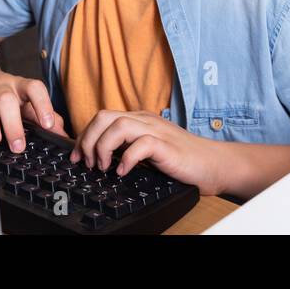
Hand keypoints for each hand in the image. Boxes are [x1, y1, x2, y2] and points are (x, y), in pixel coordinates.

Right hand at [0, 58, 66, 151]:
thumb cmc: (13, 95)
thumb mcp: (30, 103)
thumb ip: (47, 118)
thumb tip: (63, 136)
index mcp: (23, 87)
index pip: (35, 89)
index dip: (42, 105)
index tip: (47, 124)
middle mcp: (5, 87)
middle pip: (7, 100)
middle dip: (13, 124)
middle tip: (18, 146)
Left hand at [71, 109, 225, 194]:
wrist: (213, 164)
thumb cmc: (182, 160)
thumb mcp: (149, 149)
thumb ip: (128, 146)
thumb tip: (99, 156)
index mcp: (139, 119)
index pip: (102, 117)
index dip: (83, 136)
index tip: (76, 157)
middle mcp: (146, 120)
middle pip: (104, 116)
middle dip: (87, 140)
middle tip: (86, 163)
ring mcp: (157, 131)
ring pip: (118, 126)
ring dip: (103, 148)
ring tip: (104, 168)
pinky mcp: (167, 146)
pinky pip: (141, 144)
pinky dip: (127, 159)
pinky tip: (124, 172)